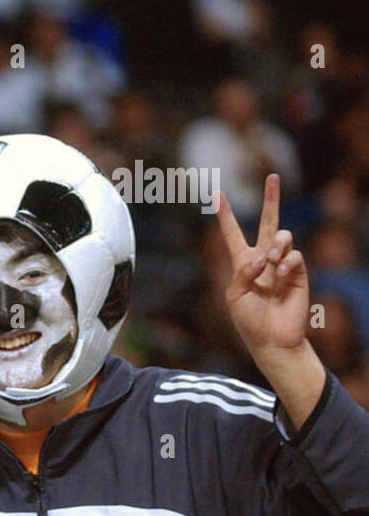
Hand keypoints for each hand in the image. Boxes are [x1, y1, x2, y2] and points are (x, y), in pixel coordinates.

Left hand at [215, 175, 307, 354]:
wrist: (272, 338)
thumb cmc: (249, 320)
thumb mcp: (235, 295)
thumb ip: (243, 272)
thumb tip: (263, 256)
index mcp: (242, 263)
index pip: (233, 233)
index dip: (226, 215)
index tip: (217, 195)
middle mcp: (263, 259)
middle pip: (268, 223)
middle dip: (271, 199)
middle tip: (273, 176)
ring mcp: (282, 264)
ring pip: (282, 236)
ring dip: (276, 245)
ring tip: (272, 262)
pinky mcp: (298, 272)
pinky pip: (294, 255)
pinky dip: (286, 262)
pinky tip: (281, 273)